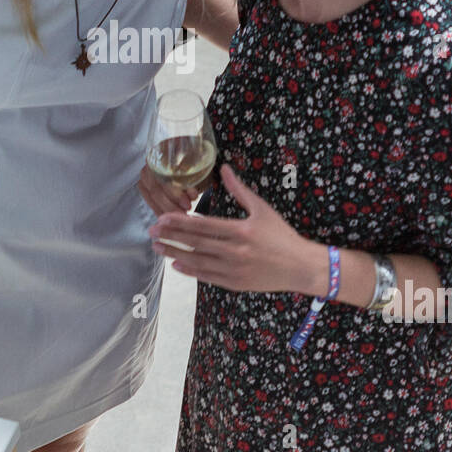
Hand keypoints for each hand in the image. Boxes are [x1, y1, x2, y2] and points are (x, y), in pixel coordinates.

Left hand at [147, 164, 324, 293]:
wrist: (300, 267)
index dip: (180, 222)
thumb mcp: (262, 209)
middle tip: (151, 231)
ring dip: (175, 253)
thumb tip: (224, 168)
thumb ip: (240, 190)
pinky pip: (208, 277)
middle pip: (196, 243)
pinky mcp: (235, 283)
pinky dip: (191, 271)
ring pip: (198, 261)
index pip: (203, 225)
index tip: (161, 218)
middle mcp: (235, 251)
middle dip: (171, 236)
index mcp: (240, 231)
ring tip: (157, 247)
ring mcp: (234, 270)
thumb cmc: (281, 235)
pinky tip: (176, 264)